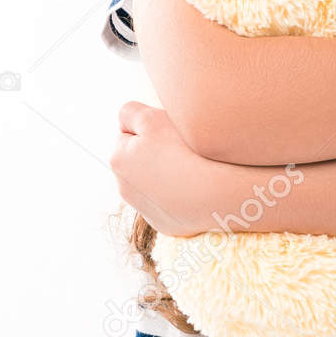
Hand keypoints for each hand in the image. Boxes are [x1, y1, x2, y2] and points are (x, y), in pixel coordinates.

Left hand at [109, 101, 223, 236]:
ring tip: (193, 167)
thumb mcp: (153, 118)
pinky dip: (179, 195)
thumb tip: (124, 120)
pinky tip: (197, 188)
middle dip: (155, 152)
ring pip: (154, 183)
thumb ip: (131, 113)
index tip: (169, 131)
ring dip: (167, 174)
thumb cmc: (185, 152)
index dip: (150, 128)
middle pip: (139, 160)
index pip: (128, 133)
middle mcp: (124, 188)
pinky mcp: (166, 223)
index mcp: (118, 159)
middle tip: (182, 147)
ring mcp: (145, 209)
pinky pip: (170, 203)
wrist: (217, 195)